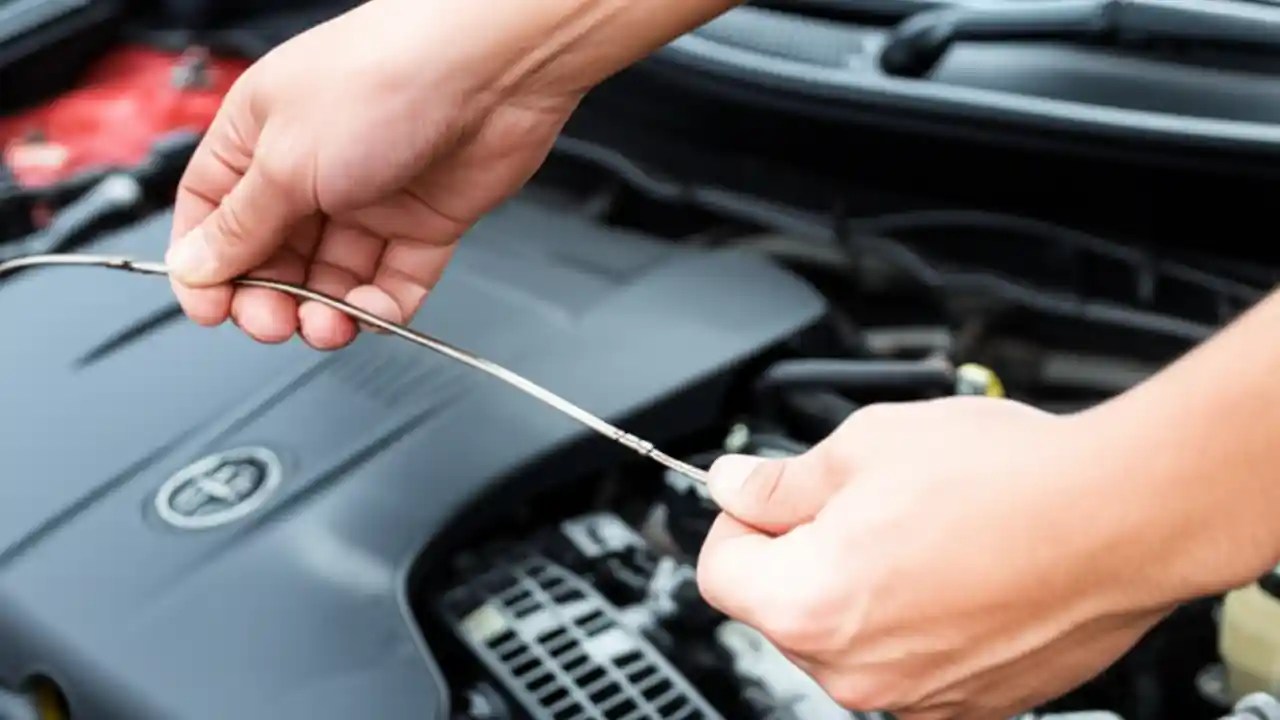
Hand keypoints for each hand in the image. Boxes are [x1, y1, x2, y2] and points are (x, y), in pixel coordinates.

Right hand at [166, 0, 740, 348]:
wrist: (491, 70)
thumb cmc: (384, 80)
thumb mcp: (286, 160)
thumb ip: (241, 223)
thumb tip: (196, 265)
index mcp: (259, 135)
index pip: (213, 212)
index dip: (205, 265)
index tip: (208, 310)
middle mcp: (312, 166)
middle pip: (271, 254)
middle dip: (267, 297)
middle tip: (272, 322)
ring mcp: (370, 197)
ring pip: (332, 276)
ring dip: (323, 312)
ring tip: (325, 326)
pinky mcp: (424, 222)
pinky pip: (393, 280)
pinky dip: (380, 306)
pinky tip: (370, 312)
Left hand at [696, 396, 1209, 719]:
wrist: (1120, 518)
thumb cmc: (1003, 480)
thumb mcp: (862, 447)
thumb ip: (780, 482)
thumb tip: (735, 487)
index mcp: (807, 604)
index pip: (717, 572)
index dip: (737, 522)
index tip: (766, 498)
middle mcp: (854, 672)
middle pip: (782, 609)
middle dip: (802, 553)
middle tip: (861, 502)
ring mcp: (915, 697)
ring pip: (846, 636)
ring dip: (861, 587)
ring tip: (923, 531)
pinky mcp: (970, 705)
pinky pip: (908, 660)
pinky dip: (916, 619)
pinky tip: (958, 568)